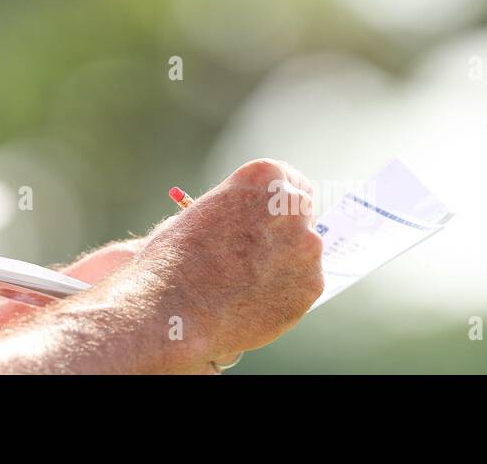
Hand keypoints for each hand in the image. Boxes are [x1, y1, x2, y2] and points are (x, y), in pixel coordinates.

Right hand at [136, 158, 324, 364]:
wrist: (176, 309)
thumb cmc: (174, 260)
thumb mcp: (196, 217)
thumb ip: (229, 216)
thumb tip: (241, 227)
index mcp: (264, 178)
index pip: (289, 180)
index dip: (277, 202)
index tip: (270, 216)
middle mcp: (292, 205)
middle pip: (301, 213)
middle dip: (285, 230)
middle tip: (262, 251)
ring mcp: (307, 246)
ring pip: (303, 253)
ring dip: (283, 264)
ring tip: (245, 285)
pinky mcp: (312, 285)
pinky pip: (302, 286)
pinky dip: (284, 294)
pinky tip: (253, 302)